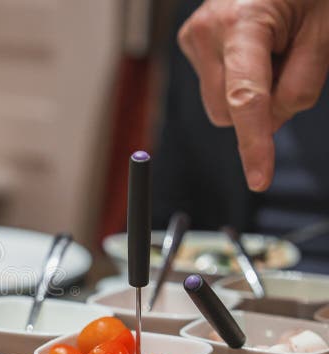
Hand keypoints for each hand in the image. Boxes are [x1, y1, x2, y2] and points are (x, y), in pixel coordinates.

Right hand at [178, 0, 328, 191]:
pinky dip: (237, 80)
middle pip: (227, 111)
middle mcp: (207, 31)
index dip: (254, 144)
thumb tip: (268, 126)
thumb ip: (300, 85)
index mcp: (243, 22)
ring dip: (248, 94)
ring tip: (273, 49)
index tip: (259, 179)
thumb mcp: (324, 30)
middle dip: (260, 108)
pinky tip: (255, 48)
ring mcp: (193, 36)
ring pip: (219, 104)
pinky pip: (214, 85)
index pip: (246, 99)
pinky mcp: (190, 41)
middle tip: (292, 63)